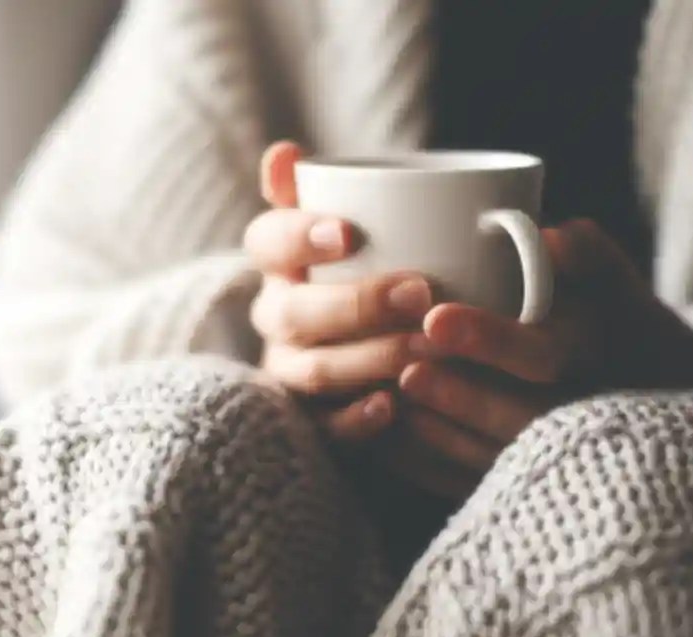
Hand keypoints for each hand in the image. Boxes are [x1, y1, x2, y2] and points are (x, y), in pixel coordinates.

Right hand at [246, 141, 435, 439]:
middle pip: (290, 312)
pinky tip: (392, 406)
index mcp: (281, 263)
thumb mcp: (364, 229)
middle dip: (355, 303)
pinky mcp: (313, 423)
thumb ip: (330, 192)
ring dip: (370, 357)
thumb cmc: (377, 272)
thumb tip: (284, 152)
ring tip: (426, 347)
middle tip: (421, 292)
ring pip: (311, 370)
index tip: (348, 231)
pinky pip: (323, 428)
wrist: (394, 355)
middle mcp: (277, 318)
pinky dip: (356, 418)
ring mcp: (290, 372)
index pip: (266, 242)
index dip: (298, 237)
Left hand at [393, 220, 692, 498]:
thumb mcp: (621, 290)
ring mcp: (559, 461)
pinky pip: (479, 487)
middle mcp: (583, 418)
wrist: (669, 411)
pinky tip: (390, 443)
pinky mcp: (533, 490)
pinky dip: (433, 469)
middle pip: (518, 417)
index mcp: (598, 361)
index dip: (492, 339)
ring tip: (390, 405)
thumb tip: (547, 240)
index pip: (546, 356)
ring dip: (440, 435)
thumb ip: (590, 257)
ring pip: (495, 458)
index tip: (437, 319)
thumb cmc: (631, 335)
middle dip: (460, 397)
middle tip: (405, 371)